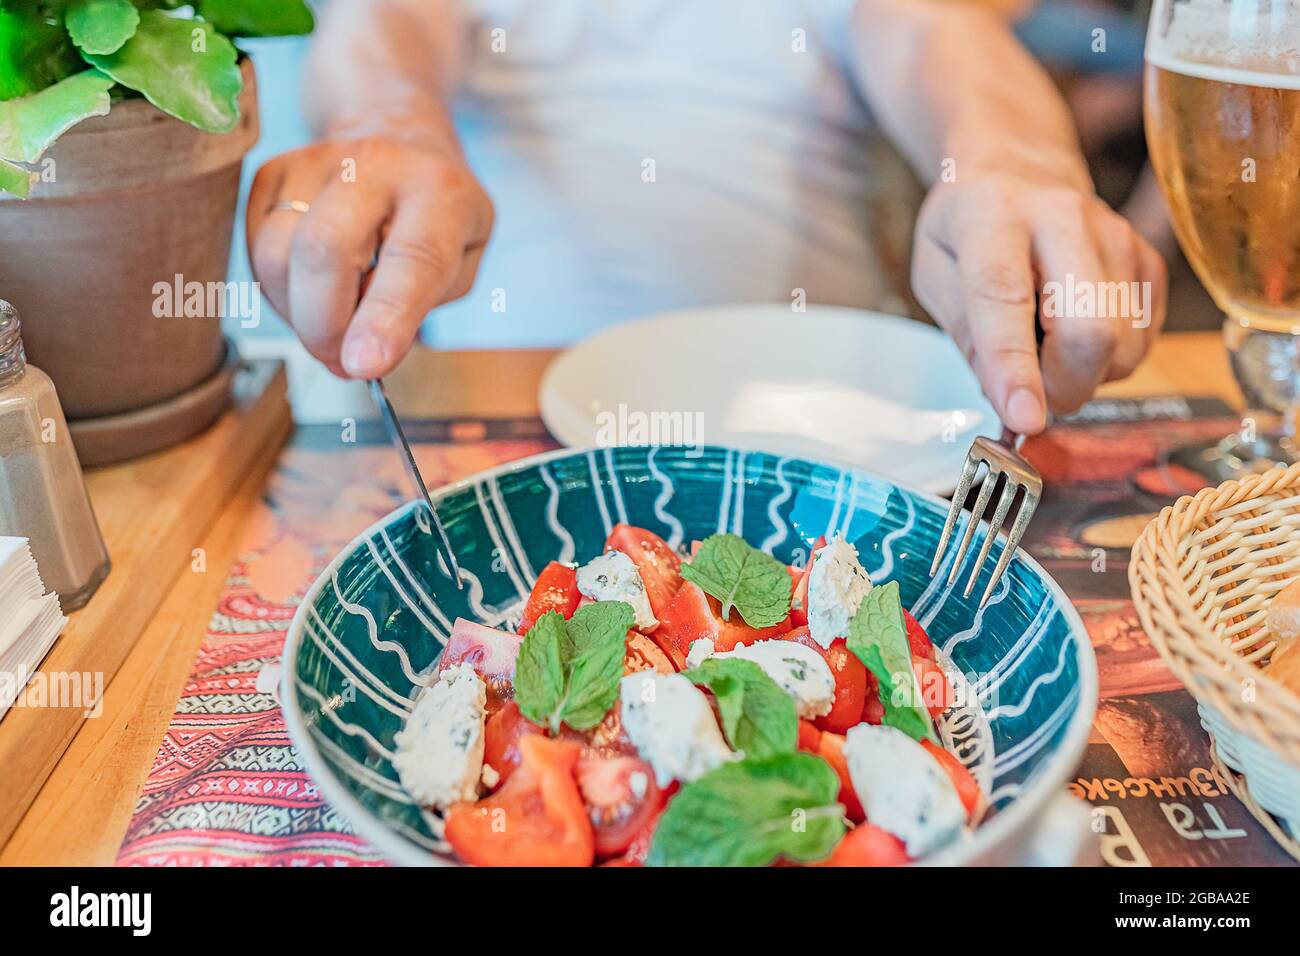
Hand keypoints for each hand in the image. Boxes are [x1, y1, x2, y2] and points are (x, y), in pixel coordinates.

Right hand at [246, 131, 492, 377]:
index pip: (412, 259)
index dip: (385, 318)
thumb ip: (419, 308)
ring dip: (297, 315)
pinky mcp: (272, 171)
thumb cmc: (437, 213)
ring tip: (331, 326)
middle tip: (342, 359)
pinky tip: (310, 292)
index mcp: (439, 193)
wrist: (399, 133)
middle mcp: (375, 166)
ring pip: (277, 255)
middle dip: (324, 326)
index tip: (364, 365)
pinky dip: (278, 292)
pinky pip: (256, 249)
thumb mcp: (462, 262)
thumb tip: (360, 351)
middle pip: (324, 250)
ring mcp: (316, 162)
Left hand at [911, 163, 1166, 433]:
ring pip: (1122, 346)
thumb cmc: (969, 228)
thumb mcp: (935, 274)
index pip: (1006, 298)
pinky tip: (1075, 334)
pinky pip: (1144, 341)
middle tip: (1034, 394)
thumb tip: (1009, 403)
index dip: (1016, 368)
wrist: (1020, 169)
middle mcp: (1063, 218)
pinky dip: (1110, 360)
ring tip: (1047, 349)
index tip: (1024, 419)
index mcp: (994, 217)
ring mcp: (1116, 236)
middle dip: (1063, 387)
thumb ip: (967, 337)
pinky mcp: (1148, 258)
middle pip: (1089, 330)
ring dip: (1084, 376)